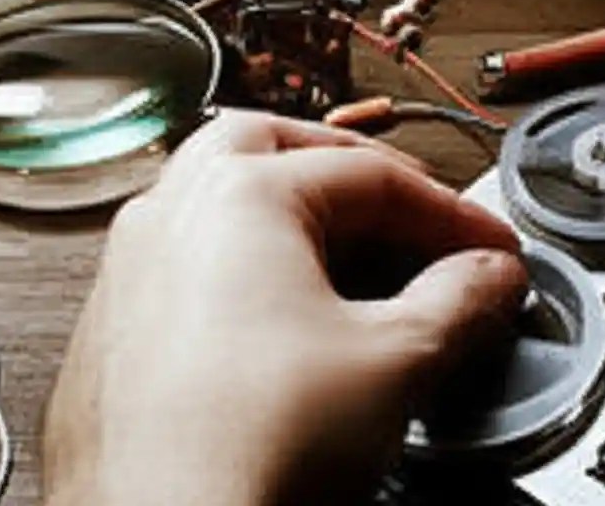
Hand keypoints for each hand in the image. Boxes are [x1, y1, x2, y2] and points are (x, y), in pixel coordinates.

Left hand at [41, 111, 526, 505]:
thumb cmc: (247, 452)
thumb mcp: (394, 363)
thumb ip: (459, 302)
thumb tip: (487, 277)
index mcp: (238, 196)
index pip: (373, 178)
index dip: (450, 213)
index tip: (490, 250)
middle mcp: (169, 216)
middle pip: (276, 151)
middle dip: (354, 176)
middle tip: (409, 216)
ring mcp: (129, 272)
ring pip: (220, 203)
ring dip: (294, 218)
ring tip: (354, 265)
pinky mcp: (114, 332)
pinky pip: (188, 267)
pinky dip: (246, 270)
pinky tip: (286, 325)